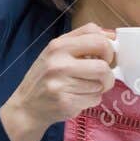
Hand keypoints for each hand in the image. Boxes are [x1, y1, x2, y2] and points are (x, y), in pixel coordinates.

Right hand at [0, 23, 116, 140]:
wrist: (27, 106)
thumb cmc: (46, 77)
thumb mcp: (56, 52)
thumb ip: (81, 42)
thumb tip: (112, 37)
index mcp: (58, 45)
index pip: (95, 35)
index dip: (108, 46)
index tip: (105, 56)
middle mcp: (58, 63)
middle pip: (102, 66)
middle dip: (108, 73)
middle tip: (103, 76)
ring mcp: (61, 84)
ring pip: (101, 85)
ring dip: (98, 88)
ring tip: (84, 88)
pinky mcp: (66, 102)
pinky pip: (95, 99)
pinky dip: (92, 99)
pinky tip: (78, 98)